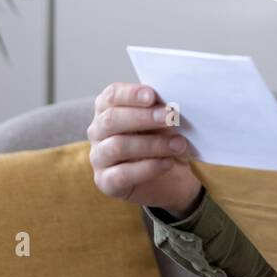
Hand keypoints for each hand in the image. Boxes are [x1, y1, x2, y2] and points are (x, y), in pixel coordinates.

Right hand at [87, 82, 200, 214]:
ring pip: (118, 146)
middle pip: (111, 120)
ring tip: (178, 144)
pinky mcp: (105, 182)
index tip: (152, 96)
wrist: (168, 178)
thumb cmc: (160, 140)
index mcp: (107, 109)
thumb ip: (159, 111)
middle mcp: (97, 131)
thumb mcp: (162, 122)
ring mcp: (98, 157)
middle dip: (143, 117)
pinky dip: (149, 168)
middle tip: (170, 118)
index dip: (131, 94)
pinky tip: (168, 163)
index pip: (111, 96)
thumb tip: (168, 105)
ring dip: (152, 144)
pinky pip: (123, 174)